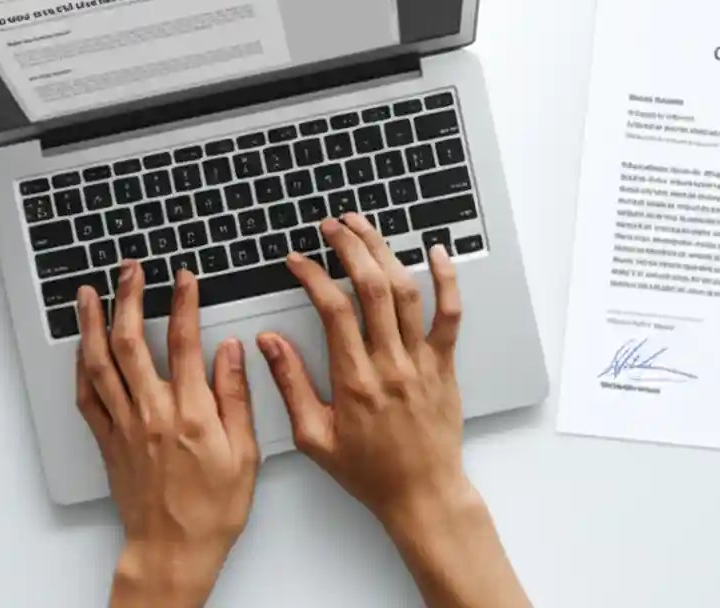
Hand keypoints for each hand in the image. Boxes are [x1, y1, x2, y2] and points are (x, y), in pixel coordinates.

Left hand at [76, 263, 259, 607]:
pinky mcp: (108, 442)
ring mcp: (124, 426)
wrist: (172, 550)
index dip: (181, 302)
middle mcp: (151, 414)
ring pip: (99, 363)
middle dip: (128, 297)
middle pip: (130, 342)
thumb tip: (230, 352)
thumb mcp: (245, 453)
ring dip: (92, 323)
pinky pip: (87, 396)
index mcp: (191, 414)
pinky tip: (82, 347)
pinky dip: (81, 365)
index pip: (183, 342)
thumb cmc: (212, 509)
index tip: (182, 277)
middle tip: (130, 270)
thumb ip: (235, 397)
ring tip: (90, 293)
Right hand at [258, 214, 465, 524]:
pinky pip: (450, 316)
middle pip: (372, 288)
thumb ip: (291, 384)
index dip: (313, 276)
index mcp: (354, 381)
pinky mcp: (444, 365)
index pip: (333, 310)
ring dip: (385, 252)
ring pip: (407, 293)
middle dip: (349, 248)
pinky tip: (437, 253)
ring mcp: (421, 362)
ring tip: (365, 228)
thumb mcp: (313, 437)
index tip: (297, 259)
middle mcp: (390, 364)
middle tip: (332, 226)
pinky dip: (447, 281)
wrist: (421, 493)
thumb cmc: (367, 470)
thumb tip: (269, 342)